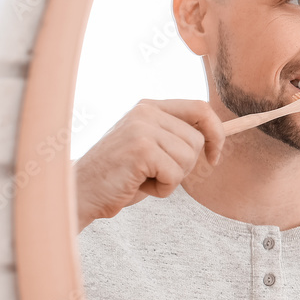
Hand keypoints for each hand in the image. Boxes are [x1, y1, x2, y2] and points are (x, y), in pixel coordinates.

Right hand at [74, 99, 224, 231]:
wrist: (81, 192)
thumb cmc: (121, 175)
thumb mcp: (152, 148)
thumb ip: (177, 137)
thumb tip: (217, 138)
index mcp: (150, 107)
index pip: (201, 108)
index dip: (216, 133)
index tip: (213, 157)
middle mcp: (146, 112)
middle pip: (197, 139)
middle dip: (186, 166)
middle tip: (155, 173)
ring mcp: (142, 128)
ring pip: (188, 158)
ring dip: (172, 179)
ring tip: (144, 178)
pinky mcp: (141, 149)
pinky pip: (175, 174)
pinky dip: (163, 189)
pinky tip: (139, 185)